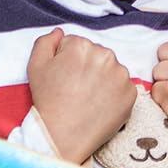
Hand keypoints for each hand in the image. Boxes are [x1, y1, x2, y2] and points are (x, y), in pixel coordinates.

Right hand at [27, 31, 136, 165]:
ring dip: (103, 79)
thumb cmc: (49, 101)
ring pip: (111, 70)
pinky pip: (123, 87)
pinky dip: (114, 94)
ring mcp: (121, 75)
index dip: (68, 61)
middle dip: (88, 67)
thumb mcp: (35, 66)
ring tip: (88, 97)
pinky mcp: (131, 93)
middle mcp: (105, 55)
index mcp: (82, 45)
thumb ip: (46, 42)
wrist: (64, 135)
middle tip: (76, 89)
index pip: (77, 45)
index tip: (65, 77)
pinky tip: (101, 104)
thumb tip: (60, 33)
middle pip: (97, 55)